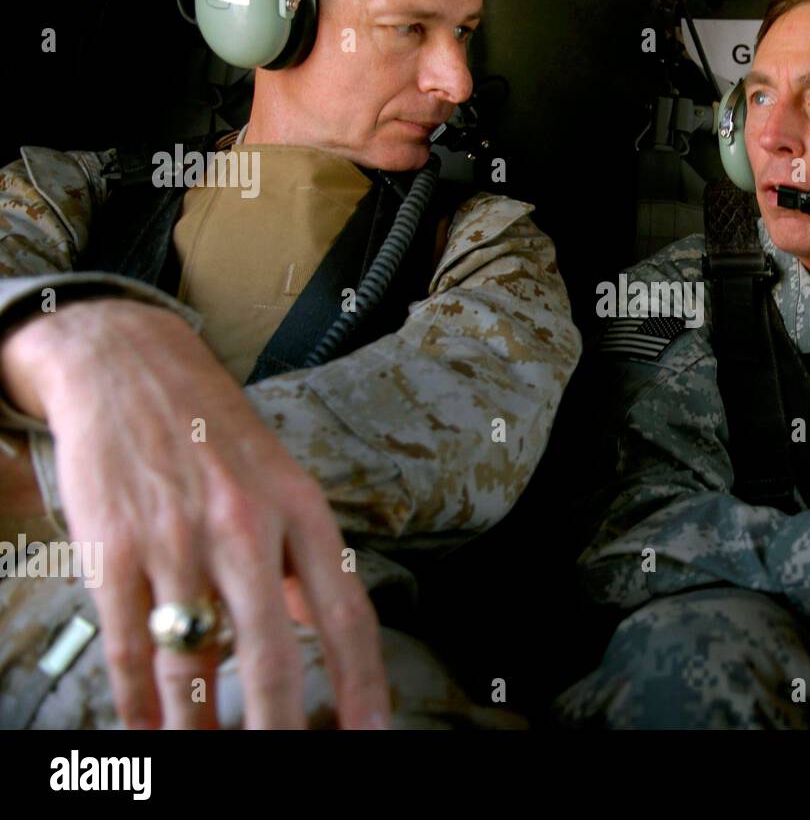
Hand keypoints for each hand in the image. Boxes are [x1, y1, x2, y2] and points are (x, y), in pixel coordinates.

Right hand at [0, 300, 389, 728]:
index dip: (362, 683)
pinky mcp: (116, 548)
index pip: (346, 613)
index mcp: (302, 511)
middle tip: (285, 766)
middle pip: (270, 652)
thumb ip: (302, 555)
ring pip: (193, 660)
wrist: (131, 367)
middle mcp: (246, 528)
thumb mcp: (283, 480)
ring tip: (209, 762)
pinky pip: (129, 644)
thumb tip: (320, 625)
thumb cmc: (214, 432)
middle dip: (279, 727)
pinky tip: (146, 734)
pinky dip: (137, 702)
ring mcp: (178, 539)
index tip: (370, 734)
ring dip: (199, 728)